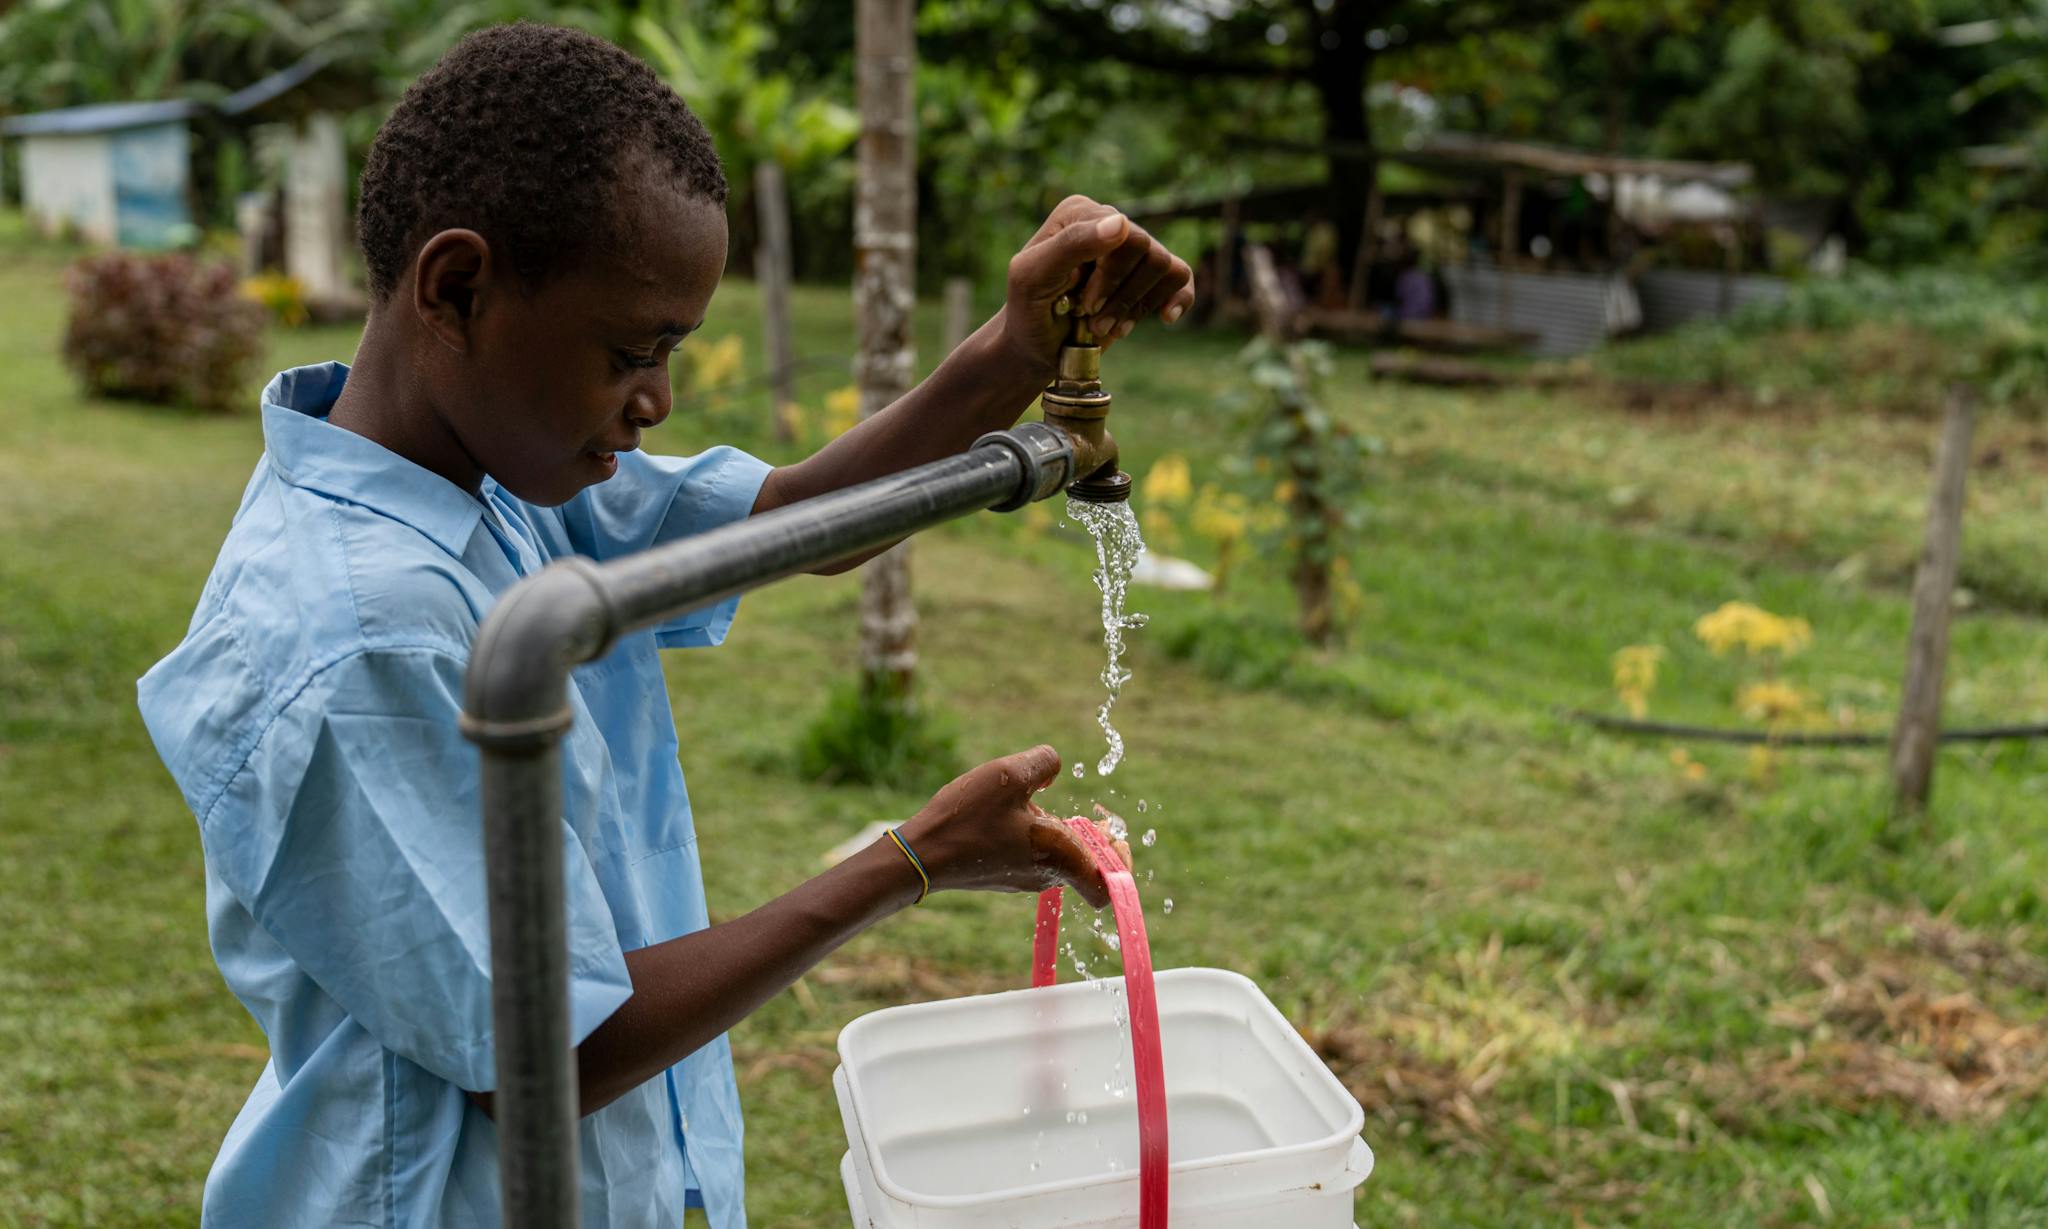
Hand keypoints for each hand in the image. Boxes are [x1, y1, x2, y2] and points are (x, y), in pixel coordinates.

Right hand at [899, 745, 1128, 908]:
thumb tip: (1052, 770)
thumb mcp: (1009, 774)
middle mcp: (1046, 876)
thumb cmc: (966, 818)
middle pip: (1085, 863)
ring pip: (1056, 856)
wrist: (920, 855)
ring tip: (1031, 801)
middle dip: (1087, 833)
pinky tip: (1006, 812)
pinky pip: (1032, 856)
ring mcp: (1022, 879)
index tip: (1112, 831)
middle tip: (1076, 804)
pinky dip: (1032, 836)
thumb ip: (1043, 763)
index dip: (1120, 861)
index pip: (1108, 887)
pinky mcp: (1002, 876)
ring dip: (1055, 830)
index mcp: (1059, 857)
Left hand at [999, 195, 1194, 376]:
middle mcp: (1110, 223)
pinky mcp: (1149, 277)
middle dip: (1123, 294)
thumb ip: (1072, 243)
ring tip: (1105, 326)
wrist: (1036, 345)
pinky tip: (1164, 317)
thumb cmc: (1028, 309)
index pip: (1124, 233)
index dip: (1111, 276)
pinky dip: (1177, 300)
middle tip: (1093, 318)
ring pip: (1167, 268)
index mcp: (1081, 213)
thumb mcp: (1034, 276)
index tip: (1084, 304)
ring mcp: (1133, 250)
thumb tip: (1122, 222)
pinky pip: (1182, 278)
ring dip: (1136, 307)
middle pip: (1150, 251)